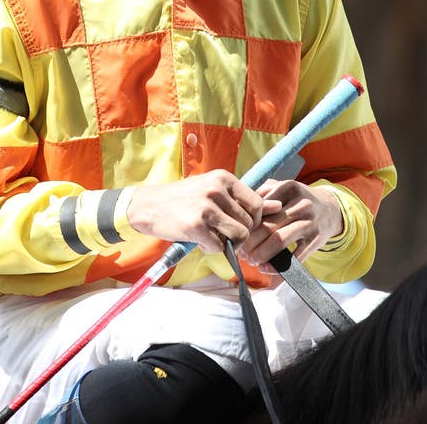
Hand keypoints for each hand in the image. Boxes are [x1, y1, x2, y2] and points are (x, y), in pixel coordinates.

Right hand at [127, 169, 281, 253]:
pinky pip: (219, 247)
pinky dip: (211, 248)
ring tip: (211, 235)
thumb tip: (278, 206)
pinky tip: (199, 240)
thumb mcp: (213, 190)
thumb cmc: (183, 198)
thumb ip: (244, 199)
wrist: (148, 205)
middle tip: (221, 233)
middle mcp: (216, 190)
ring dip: (227, 242)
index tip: (241, 225)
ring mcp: (206, 207)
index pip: (257, 204)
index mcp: (224, 178)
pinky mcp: (195, 226)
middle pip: (248, 223)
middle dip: (239, 235)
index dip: (253, 220)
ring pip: (238, 236)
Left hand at [236, 179, 343, 269]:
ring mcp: (310, 222)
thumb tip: (242, 207)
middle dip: (250, 241)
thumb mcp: (284, 188)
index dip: (247, 222)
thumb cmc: (298, 199)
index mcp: (289, 188)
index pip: (261, 207)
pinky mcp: (317, 240)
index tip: (238, 232)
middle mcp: (301, 204)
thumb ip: (264, 192)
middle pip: (268, 225)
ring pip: (280, 240)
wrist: (330, 209)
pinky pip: (295, 256)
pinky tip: (266, 268)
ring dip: (262, 253)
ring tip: (251, 260)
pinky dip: (278, 265)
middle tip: (241, 251)